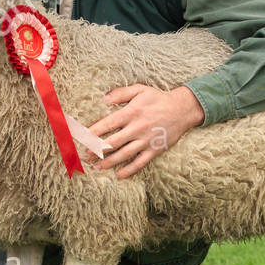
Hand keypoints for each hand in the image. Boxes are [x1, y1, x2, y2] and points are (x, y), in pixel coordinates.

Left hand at [87, 84, 204, 178]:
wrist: (183, 109)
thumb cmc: (158, 98)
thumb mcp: (140, 89)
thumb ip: (121, 93)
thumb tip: (103, 98)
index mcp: (132, 112)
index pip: (108, 124)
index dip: (92, 132)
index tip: (80, 138)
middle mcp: (138, 128)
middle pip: (113, 142)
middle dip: (96, 150)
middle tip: (84, 156)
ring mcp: (146, 140)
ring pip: (124, 154)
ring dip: (109, 162)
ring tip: (96, 167)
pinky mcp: (155, 150)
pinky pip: (140, 163)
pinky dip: (129, 171)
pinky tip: (118, 175)